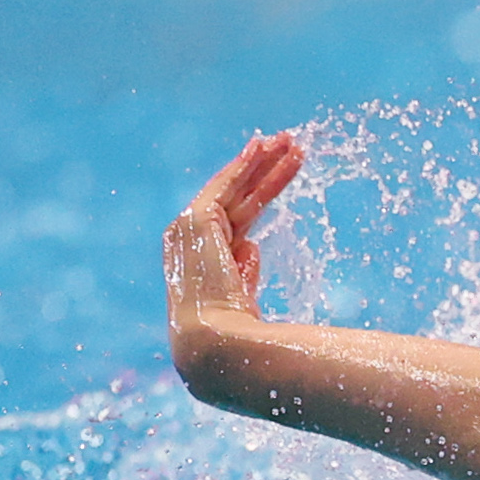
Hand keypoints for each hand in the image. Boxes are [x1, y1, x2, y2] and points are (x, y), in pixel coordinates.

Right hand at [164, 132, 303, 326]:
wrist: (215, 339)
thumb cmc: (234, 330)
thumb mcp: (242, 293)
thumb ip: (244, 267)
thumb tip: (252, 244)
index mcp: (203, 257)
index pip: (238, 216)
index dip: (260, 191)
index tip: (281, 172)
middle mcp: (190, 238)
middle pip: (238, 196)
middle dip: (264, 169)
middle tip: (288, 142)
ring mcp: (189, 227)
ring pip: (237, 187)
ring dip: (264, 161)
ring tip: (289, 139)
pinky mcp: (196, 220)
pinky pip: (227, 185)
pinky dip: (244, 164)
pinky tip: (263, 146)